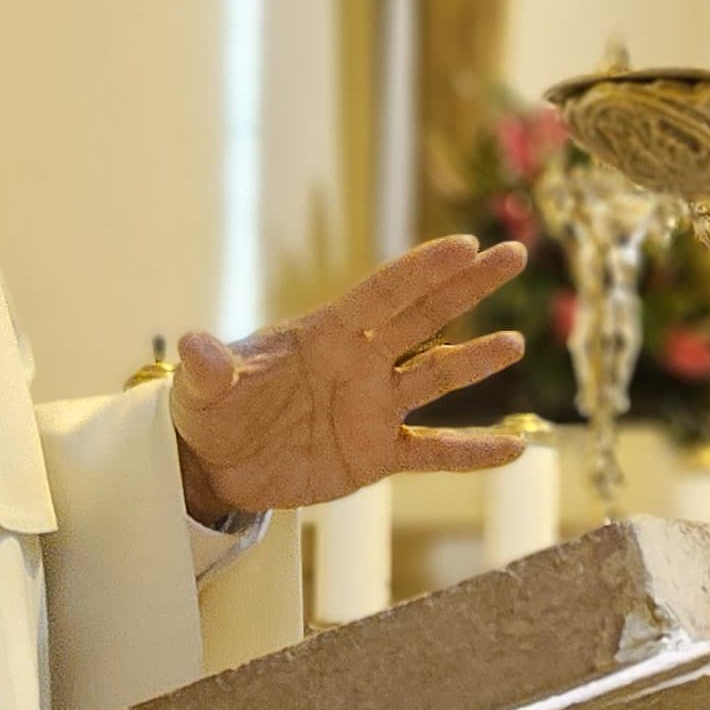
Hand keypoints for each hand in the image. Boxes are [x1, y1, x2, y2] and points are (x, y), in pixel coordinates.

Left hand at [169, 235, 531, 519]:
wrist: (216, 464)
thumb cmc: (211, 411)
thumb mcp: (202, 390)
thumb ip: (209, 368)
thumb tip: (192, 345)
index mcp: (324, 335)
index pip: (381, 294)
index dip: (422, 270)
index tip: (464, 245)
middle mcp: (359, 364)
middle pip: (423, 317)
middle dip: (468, 286)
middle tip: (513, 254)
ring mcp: (373, 409)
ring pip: (435, 378)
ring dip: (475, 361)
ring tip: (515, 343)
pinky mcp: (376, 455)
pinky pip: (433, 451)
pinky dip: (473, 453)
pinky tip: (517, 450)